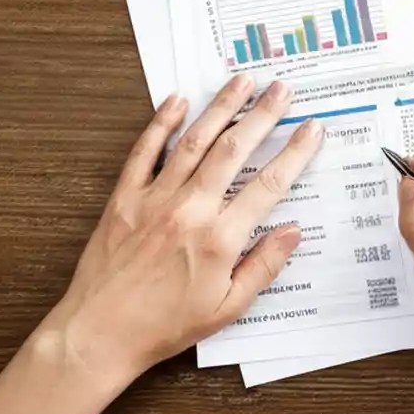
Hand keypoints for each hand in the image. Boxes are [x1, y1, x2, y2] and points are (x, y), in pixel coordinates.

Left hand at [37, 74, 322, 390]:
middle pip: (233, 150)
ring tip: (241, 81)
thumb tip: (293, 231)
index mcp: (220, 239)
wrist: (101, 332)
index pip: (268, 185)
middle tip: (282, 89)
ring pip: (194, 142)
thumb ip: (263, 265)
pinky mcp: (124, 198)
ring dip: (220, 108)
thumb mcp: (227, 307)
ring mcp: (154, 199)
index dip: (295, 153)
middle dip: (262, 115)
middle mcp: (189, 210)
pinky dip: (161, 123)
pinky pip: (145, 152)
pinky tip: (177, 100)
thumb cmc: (165, 326)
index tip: (312, 130)